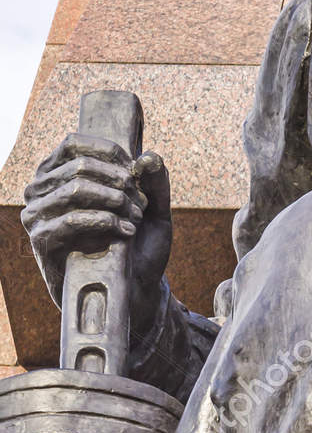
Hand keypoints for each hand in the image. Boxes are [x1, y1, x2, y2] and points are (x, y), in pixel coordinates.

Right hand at [21, 134, 171, 337]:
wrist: (130, 289)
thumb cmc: (136, 244)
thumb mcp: (152, 208)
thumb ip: (154, 180)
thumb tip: (149, 157)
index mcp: (58, 173)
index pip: (73, 144)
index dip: (108, 151)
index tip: (135, 171)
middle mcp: (40, 190)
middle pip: (80, 164)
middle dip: (120, 181)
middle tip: (141, 202)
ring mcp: (37, 215)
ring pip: (77, 188)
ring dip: (116, 200)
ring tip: (136, 218)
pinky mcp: (41, 240)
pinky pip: (72, 219)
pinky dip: (106, 221)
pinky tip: (127, 232)